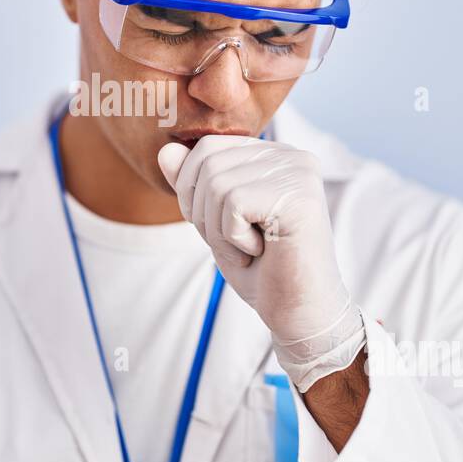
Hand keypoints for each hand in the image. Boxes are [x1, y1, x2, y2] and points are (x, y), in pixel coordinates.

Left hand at [156, 135, 349, 344]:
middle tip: (236, 244)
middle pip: (208, 162)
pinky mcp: (298, 194)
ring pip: (216, 184)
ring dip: (219, 231)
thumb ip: (192, 184)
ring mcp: (297, 172)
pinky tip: (260, 252)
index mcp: (274, 155)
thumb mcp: (214, 222)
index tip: (219, 227)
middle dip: (203, 213)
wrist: (298, 314)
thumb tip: (165, 150)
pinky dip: (233, 239)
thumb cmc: (260, 270)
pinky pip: (232, 204)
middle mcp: (291, 156)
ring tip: (250, 250)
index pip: (208, 147)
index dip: (192, 191)